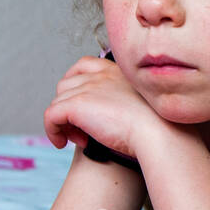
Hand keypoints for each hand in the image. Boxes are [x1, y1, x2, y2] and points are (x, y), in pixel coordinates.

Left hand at [43, 54, 161, 159]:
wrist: (159, 132)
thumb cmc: (158, 127)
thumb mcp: (143, 106)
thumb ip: (124, 102)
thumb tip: (109, 117)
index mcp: (118, 71)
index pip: (85, 65)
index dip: (75, 83)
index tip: (80, 104)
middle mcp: (101, 75)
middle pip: (66, 85)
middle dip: (68, 106)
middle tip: (83, 129)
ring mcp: (88, 88)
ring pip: (57, 102)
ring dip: (64, 122)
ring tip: (81, 138)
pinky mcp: (77, 104)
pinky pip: (50, 116)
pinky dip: (52, 131)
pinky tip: (64, 143)